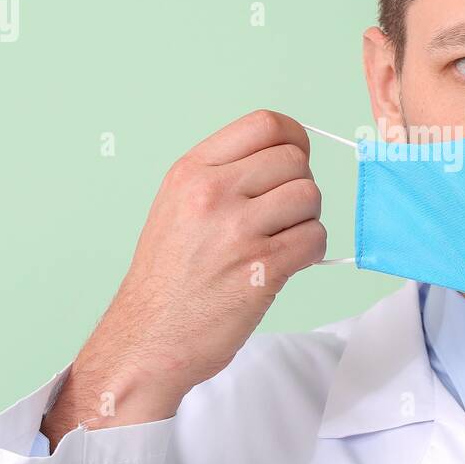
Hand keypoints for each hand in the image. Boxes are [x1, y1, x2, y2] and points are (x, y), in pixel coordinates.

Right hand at [41, 110, 325, 447]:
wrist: (148, 339)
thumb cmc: (168, 278)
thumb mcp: (177, 206)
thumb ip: (224, 176)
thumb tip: (286, 156)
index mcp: (192, 171)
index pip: (266, 124)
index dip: (293, 139)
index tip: (293, 162)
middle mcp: (213, 193)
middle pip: (295, 160)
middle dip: (299, 187)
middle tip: (283, 216)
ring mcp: (238, 229)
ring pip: (310, 196)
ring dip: (307, 220)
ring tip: (282, 241)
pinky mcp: (262, 267)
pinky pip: (315, 238)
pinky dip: (311, 251)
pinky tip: (287, 264)